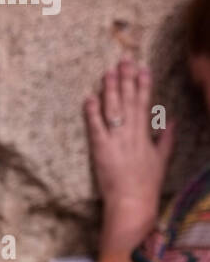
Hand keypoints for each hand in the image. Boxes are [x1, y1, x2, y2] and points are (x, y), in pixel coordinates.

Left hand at [83, 59, 174, 252]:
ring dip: (110, 89)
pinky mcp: (100, 149)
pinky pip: (96, 126)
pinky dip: (92, 111)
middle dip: (126, 78)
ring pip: (113, 109)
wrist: (132, 202)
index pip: (145, 103)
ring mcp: (116, 140)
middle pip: (128, 101)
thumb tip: (171, 120)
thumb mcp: (162, 159)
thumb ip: (166, 139)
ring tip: (108, 71)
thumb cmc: (147, 184)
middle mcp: (131, 133)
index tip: (144, 67)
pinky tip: (89, 97)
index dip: (144, 84)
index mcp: (145, 134)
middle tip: (124, 59)